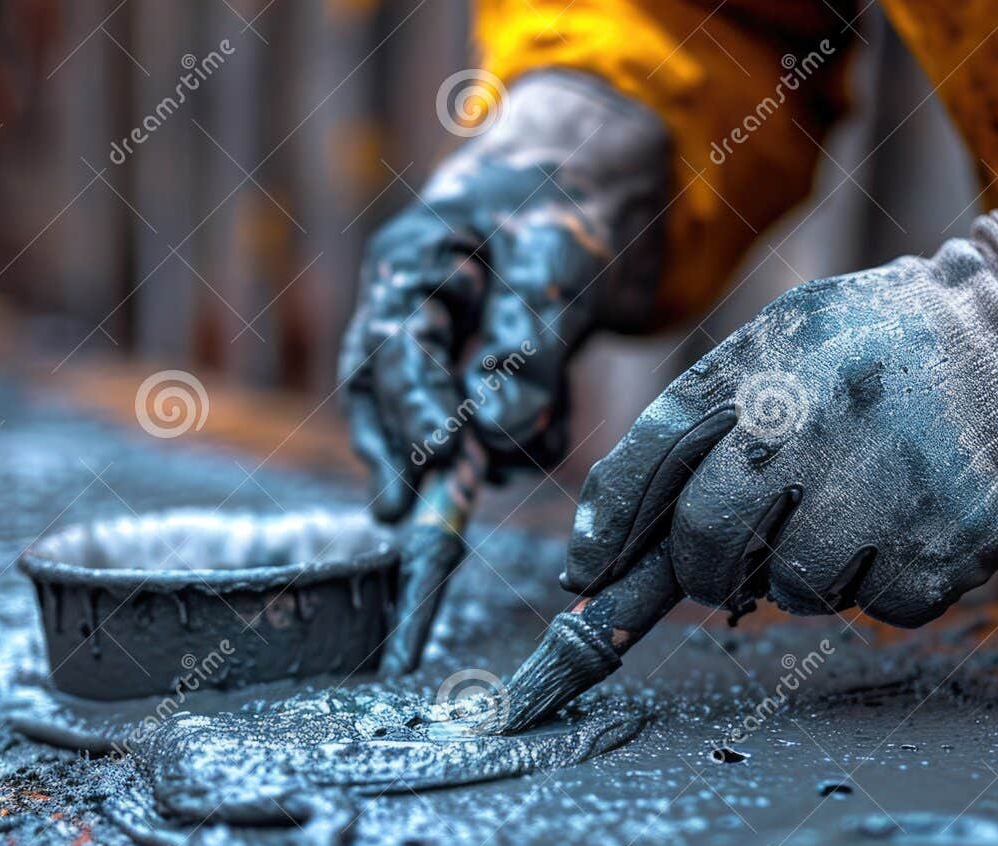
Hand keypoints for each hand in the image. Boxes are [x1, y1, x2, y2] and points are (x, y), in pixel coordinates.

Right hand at [339, 70, 669, 519]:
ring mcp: (451, 341)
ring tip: (514, 465)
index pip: (393, 351)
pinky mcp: (491, 366)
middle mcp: (416, 307)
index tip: (440, 459)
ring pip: (439, 415)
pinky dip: (521, 436)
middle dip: (403, 455)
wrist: (610, 177)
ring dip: (476, 450)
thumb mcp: (556, 263)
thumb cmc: (570, 200)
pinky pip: (491, 418)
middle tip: (410, 516)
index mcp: (412, 266)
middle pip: (387, 395)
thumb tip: (498, 433)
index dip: (411, 410)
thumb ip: (528, 347)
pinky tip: (551, 435)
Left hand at [563, 153, 997, 625]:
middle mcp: (820, 428)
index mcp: (770, 366)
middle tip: (730, 559)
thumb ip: (705, 419)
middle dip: (706, 567)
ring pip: (793, 589)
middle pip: (709, 547)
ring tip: (856, 503)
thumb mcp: (786, 340)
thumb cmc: (885, 349)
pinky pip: (875, 607)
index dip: (610, 526)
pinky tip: (912, 520)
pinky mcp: (950, 548)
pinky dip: (880, 582)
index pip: (654, 454)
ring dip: (805, 569)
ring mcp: (886, 493)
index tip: (582, 576)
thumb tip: (620, 543)